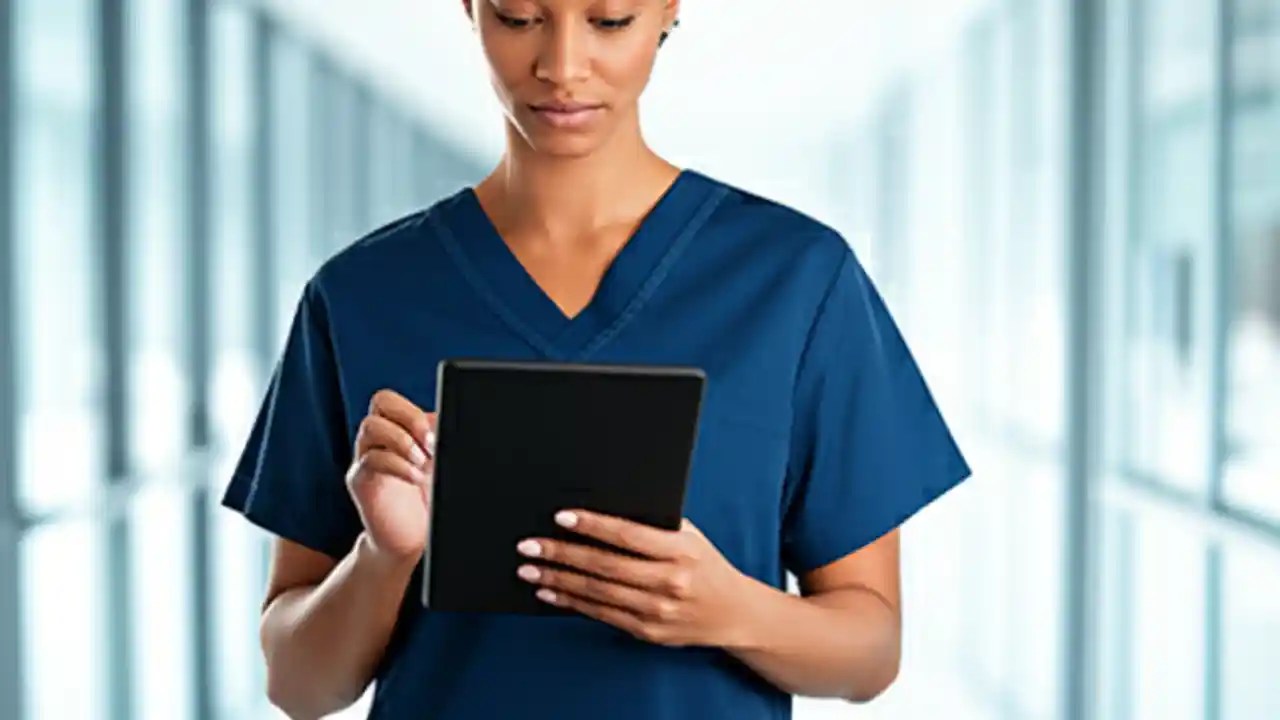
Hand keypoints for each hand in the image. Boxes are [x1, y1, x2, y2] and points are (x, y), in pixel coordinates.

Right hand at [346, 389, 435, 562]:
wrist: (409, 540)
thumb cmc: (426, 500)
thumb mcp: (440, 466)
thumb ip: (440, 442)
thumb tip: (445, 425)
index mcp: (398, 429)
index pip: (395, 399)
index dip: (416, 410)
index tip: (440, 434)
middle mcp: (378, 438)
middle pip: (381, 402)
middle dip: (409, 417)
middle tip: (430, 442)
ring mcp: (366, 457)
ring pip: (371, 426)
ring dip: (402, 439)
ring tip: (423, 462)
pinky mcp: (360, 480)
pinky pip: (370, 460)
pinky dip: (397, 465)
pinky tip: (415, 478)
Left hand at [515, 511, 752, 647]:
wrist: (734, 613)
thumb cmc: (705, 565)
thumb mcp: (689, 536)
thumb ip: (653, 524)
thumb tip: (602, 508)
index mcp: (681, 550)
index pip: (628, 535)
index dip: (592, 525)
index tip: (561, 516)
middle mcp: (670, 582)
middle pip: (606, 566)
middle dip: (563, 554)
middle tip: (530, 545)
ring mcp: (657, 611)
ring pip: (598, 593)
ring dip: (559, 579)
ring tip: (530, 568)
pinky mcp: (647, 632)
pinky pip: (602, 615)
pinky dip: (572, 602)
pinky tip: (550, 591)